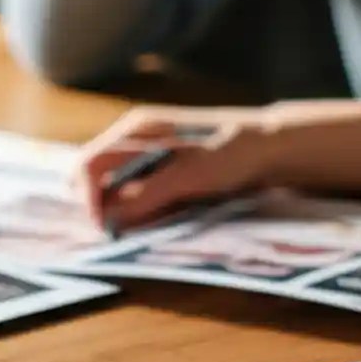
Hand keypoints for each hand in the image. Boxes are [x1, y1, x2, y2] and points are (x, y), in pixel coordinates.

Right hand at [76, 105, 278, 230]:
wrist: (272, 148)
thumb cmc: (233, 154)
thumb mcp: (190, 176)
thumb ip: (149, 194)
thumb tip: (112, 218)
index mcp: (137, 130)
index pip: (89, 165)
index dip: (90, 200)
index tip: (108, 231)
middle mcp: (136, 137)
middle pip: (95, 176)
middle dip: (103, 205)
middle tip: (127, 229)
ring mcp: (149, 151)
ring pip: (116, 186)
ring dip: (125, 208)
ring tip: (154, 219)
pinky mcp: (163, 167)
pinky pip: (138, 190)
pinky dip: (142, 207)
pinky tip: (166, 212)